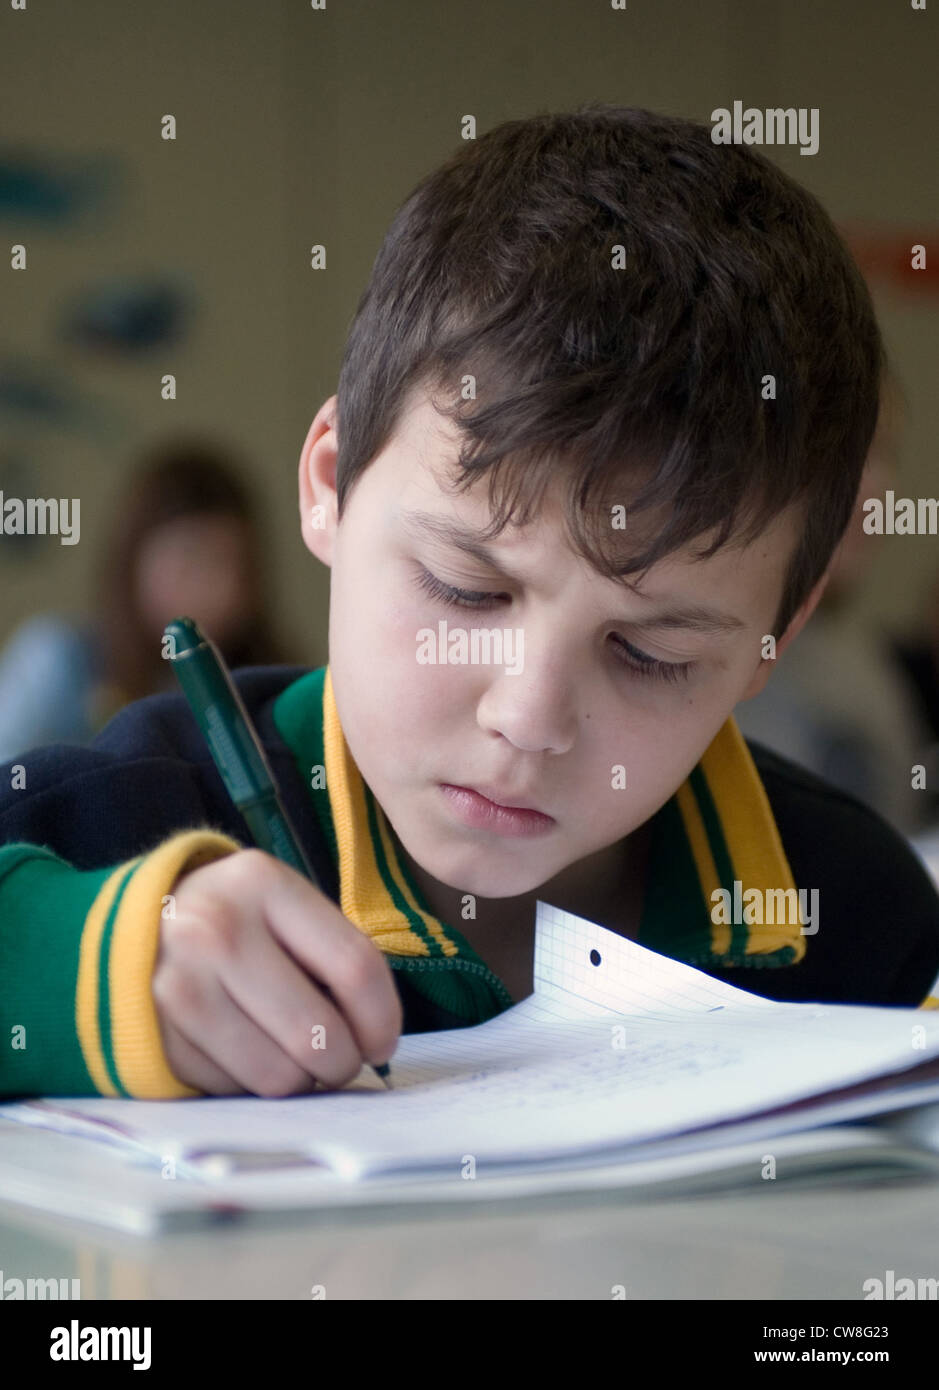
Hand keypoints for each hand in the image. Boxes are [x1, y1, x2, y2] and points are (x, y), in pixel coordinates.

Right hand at [152, 849, 401, 1095]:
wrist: (132, 929)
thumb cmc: (233, 921)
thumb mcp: (280, 907)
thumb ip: (331, 955)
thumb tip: (377, 1038)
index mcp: (263, 884)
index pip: (354, 966)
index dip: (382, 1017)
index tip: (383, 1040)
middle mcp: (214, 931)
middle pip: (318, 1032)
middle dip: (344, 1061)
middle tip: (340, 1059)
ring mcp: (177, 986)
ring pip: (278, 1075)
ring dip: (300, 1081)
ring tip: (294, 1058)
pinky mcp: (153, 1036)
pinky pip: (232, 1090)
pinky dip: (248, 1084)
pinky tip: (243, 1053)